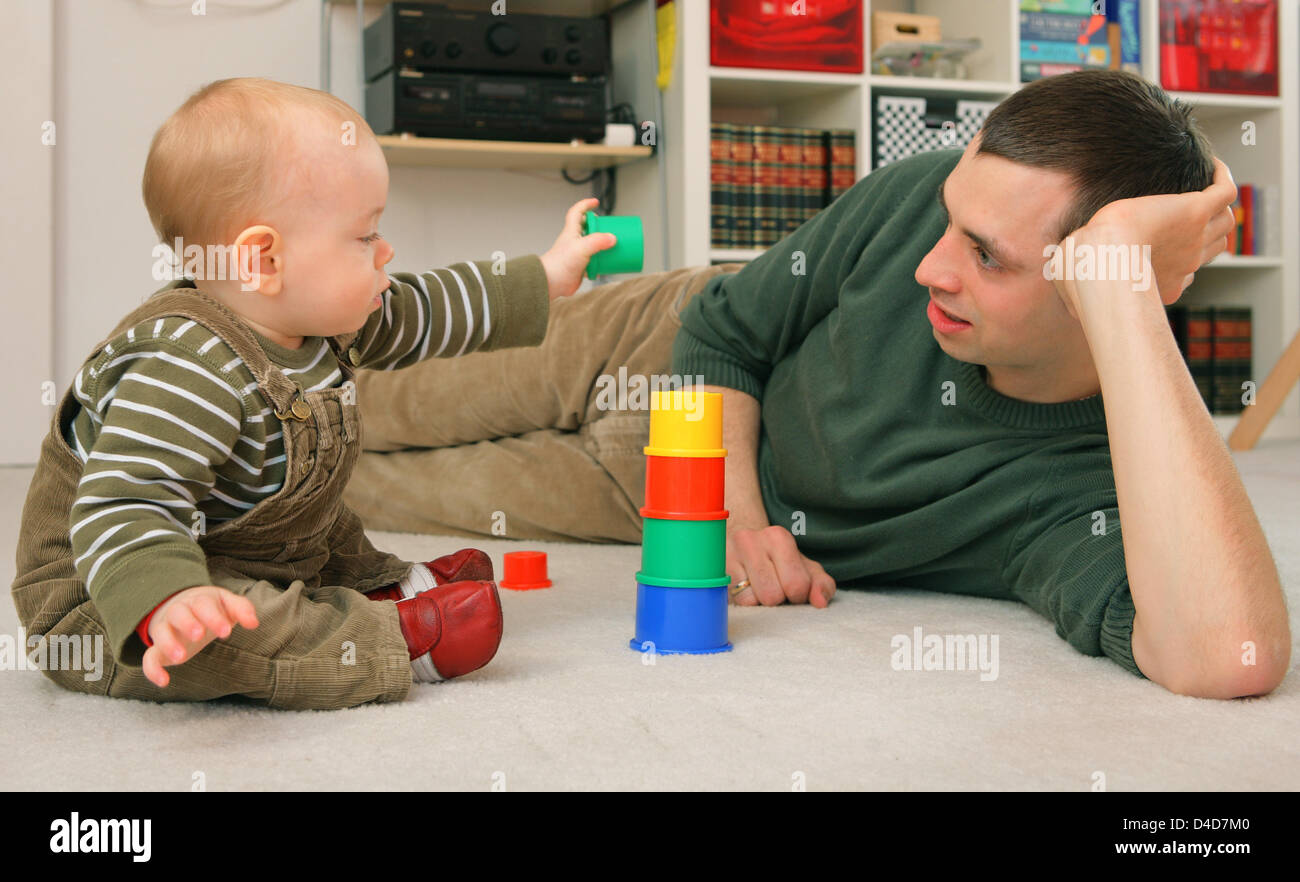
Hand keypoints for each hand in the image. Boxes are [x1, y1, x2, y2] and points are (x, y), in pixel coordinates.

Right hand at [142, 585, 258, 687]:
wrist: (181, 604)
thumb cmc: (210, 607)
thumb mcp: (227, 604)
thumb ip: (242, 610)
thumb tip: (254, 623)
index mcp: (199, 600)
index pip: (204, 604)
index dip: (213, 617)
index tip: (226, 631)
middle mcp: (179, 612)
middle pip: (179, 613)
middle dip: (188, 623)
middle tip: (199, 635)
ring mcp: (166, 629)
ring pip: (161, 632)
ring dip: (169, 644)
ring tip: (181, 658)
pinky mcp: (157, 648)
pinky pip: (148, 657)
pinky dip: (151, 669)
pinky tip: (163, 682)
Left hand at [538, 197, 617, 299]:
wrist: (551, 283)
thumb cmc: (560, 263)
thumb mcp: (581, 248)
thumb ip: (598, 241)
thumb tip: (613, 238)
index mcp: (572, 231)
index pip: (577, 212)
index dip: (586, 204)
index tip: (596, 202)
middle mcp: (574, 241)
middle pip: (589, 229)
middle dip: (601, 228)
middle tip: (612, 229)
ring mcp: (577, 254)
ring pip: (593, 246)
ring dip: (603, 246)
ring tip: (614, 246)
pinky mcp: (580, 267)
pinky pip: (594, 262)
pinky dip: (602, 262)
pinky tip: (609, 265)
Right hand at [726, 524, 836, 607]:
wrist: (740, 549)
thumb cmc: (779, 563)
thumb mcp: (806, 571)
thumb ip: (821, 585)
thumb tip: (820, 603)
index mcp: (779, 537)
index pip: (797, 584)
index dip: (798, 596)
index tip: (791, 589)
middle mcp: (751, 539)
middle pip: (772, 595)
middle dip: (777, 600)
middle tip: (773, 589)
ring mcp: (727, 554)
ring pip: (751, 601)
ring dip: (759, 602)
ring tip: (757, 589)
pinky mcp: (713, 570)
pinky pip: (734, 602)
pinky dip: (742, 602)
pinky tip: (743, 589)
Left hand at [1053, 156, 1236, 317]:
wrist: (1101, 259)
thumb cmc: (1082, 275)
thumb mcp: (1077, 278)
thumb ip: (1072, 274)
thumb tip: (1054, 266)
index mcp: (1162, 285)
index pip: (1186, 272)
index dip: (1181, 259)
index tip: (1165, 244)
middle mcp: (1185, 264)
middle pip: (1214, 245)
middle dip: (1210, 231)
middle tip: (1197, 209)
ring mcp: (1194, 239)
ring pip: (1225, 221)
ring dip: (1220, 205)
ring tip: (1209, 184)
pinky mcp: (1195, 211)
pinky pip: (1224, 191)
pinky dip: (1222, 176)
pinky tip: (1210, 163)